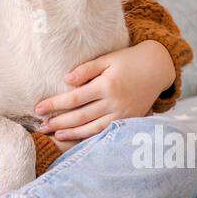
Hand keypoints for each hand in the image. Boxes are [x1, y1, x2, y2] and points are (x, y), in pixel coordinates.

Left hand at [34, 40, 176, 145]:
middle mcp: (114, 103)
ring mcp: (122, 114)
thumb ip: (86, 70)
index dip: (54, 104)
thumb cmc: (128, 60)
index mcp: (106, 85)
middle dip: (59, 122)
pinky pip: (106, 132)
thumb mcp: (107, 59)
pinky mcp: (129, 120)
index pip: (74, 98)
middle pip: (80, 116)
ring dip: (72, 134)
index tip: (38, 108)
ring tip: (56, 135)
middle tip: (41, 127)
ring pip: (92, 128)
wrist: (157, 68)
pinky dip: (91, 137)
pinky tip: (78, 139)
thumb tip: (66, 81)